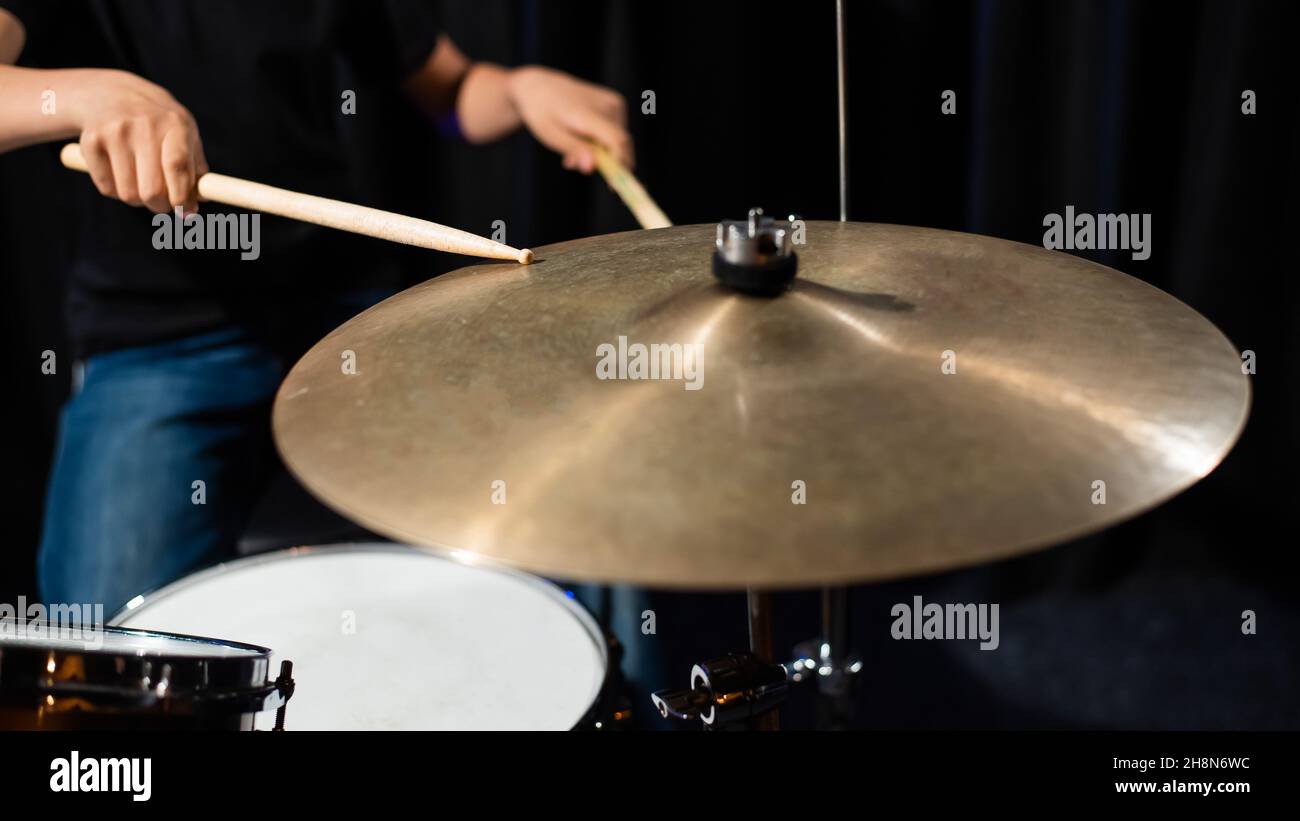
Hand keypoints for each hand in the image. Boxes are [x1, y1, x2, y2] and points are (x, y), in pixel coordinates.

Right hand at [72, 69, 206, 214]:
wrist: (111, 94)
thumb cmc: (158, 123)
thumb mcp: (184, 133)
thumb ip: (195, 169)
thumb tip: (195, 206)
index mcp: (174, 124)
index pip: (177, 166)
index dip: (182, 196)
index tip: (186, 212)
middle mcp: (143, 126)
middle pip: (152, 190)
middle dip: (160, 206)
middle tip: (162, 204)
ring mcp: (114, 133)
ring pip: (128, 195)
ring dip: (138, 200)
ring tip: (141, 183)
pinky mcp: (91, 141)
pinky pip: (107, 189)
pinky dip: (116, 191)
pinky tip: (121, 173)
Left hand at [507, 66, 631, 173]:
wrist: (540, 86)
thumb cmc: (542, 113)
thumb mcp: (551, 135)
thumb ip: (574, 150)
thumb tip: (591, 168)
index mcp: (586, 112)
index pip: (617, 140)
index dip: (620, 164)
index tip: (613, 186)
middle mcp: (606, 104)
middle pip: (620, 145)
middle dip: (605, 163)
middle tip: (572, 164)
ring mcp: (614, 102)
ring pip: (618, 141)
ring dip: (602, 154)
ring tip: (572, 152)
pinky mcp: (617, 103)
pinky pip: (616, 133)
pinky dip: (603, 143)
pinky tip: (582, 139)